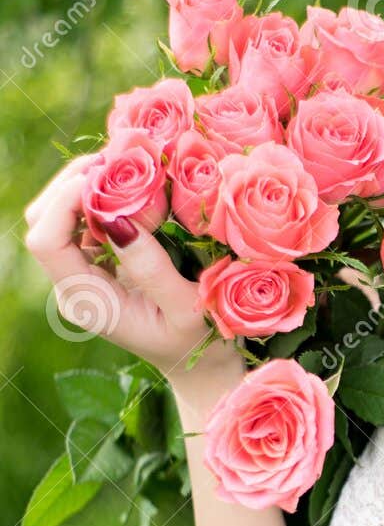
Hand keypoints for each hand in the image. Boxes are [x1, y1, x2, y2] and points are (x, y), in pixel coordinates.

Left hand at [23, 153, 241, 387]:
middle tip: (117, 162)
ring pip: (58, 213)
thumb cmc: (199, 341)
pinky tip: (131, 187)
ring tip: (127, 169)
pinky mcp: (96, 261)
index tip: (107, 177)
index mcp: (87, 302)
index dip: (66, 201)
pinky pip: (82, 218)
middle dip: (73, 182)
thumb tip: (119, 219)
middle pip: (43, 219)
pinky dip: (100, 194)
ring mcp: (82, 272)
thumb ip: (152, 269)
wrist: (199, 363)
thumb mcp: (188, 310)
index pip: (46, 242)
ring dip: (86, 184)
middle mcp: (74, 286)